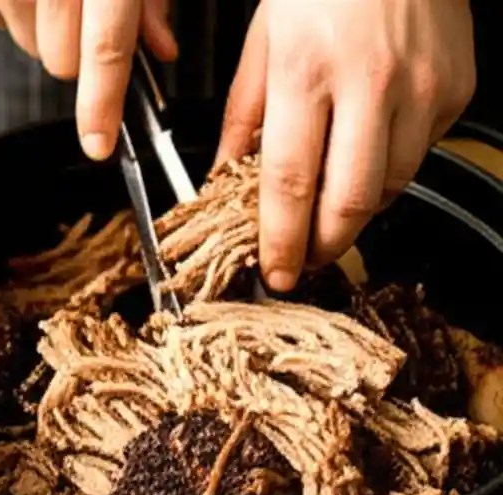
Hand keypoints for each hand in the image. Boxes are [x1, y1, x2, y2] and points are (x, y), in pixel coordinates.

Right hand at [0, 0, 177, 159]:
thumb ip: (151, 1)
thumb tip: (161, 49)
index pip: (105, 48)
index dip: (102, 102)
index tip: (98, 145)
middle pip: (62, 62)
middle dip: (78, 58)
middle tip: (86, 21)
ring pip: (30, 48)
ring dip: (44, 34)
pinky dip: (13, 13)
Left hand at [216, 0, 476, 291]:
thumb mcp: (262, 39)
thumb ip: (243, 112)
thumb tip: (224, 173)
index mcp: (306, 72)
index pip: (289, 181)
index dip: (281, 239)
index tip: (275, 270)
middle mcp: (369, 83)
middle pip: (348, 201)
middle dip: (324, 246)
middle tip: (305, 260)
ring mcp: (420, 88)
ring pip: (390, 186)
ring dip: (356, 211)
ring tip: (330, 209)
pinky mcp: (454, 90)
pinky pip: (421, 153)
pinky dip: (391, 167)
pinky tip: (368, 151)